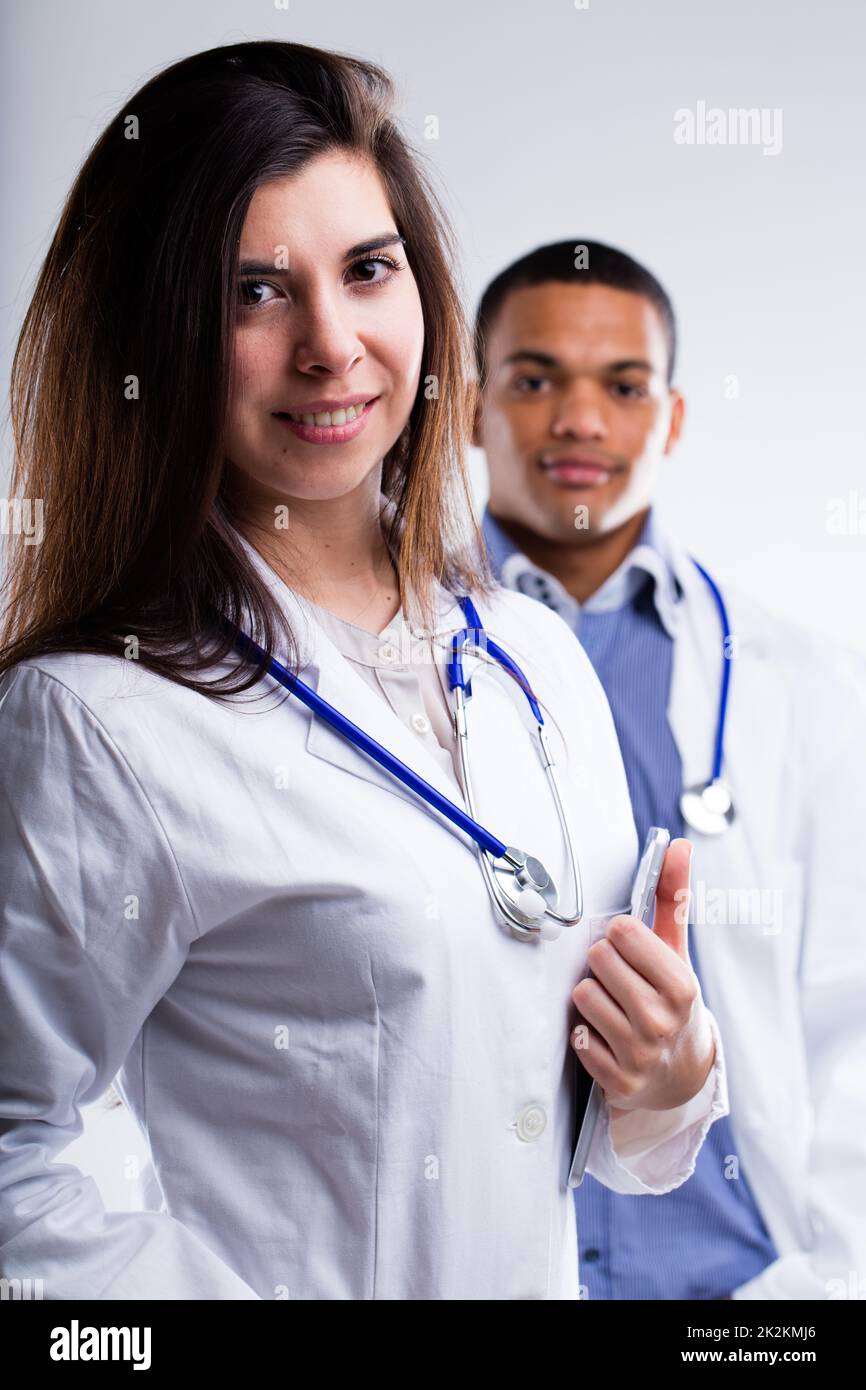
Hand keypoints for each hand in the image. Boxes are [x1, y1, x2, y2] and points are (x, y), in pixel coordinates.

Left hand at [570, 839, 715, 1113]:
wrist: (682, 1073)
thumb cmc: (672, 998)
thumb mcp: (676, 950)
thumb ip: (672, 898)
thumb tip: (679, 845)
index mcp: (680, 985)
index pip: (621, 932)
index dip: (619, 936)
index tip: (630, 949)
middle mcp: (661, 1022)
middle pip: (597, 960)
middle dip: (603, 964)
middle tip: (621, 979)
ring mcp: (639, 1054)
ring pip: (582, 996)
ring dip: (591, 997)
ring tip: (614, 1006)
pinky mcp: (618, 1081)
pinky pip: (577, 1038)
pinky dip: (586, 1034)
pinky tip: (606, 1035)